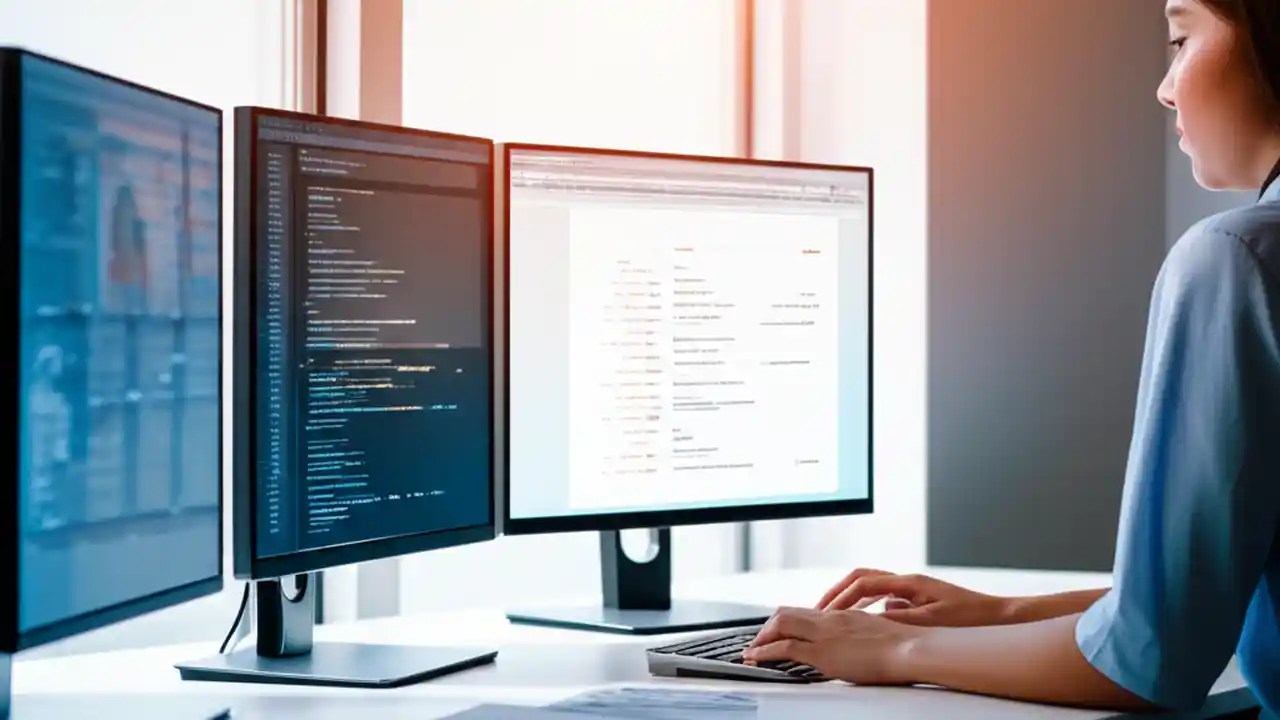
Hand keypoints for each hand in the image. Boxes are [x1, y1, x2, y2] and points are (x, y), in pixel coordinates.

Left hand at [744, 606, 923, 685]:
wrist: (912, 649)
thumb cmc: (905, 646)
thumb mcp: (879, 634)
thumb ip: (863, 633)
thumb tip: (863, 640)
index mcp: (844, 616)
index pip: (806, 612)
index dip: (787, 620)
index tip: (778, 631)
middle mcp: (830, 620)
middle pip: (787, 612)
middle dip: (769, 627)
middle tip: (759, 640)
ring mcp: (825, 634)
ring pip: (781, 624)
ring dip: (762, 637)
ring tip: (753, 650)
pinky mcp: (822, 652)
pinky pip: (784, 647)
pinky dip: (764, 652)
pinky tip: (756, 658)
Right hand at [817, 569, 1011, 626]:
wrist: (999, 617)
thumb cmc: (972, 618)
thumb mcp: (935, 621)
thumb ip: (903, 618)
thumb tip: (875, 614)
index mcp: (909, 582)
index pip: (863, 583)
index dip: (840, 597)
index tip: (825, 613)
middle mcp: (908, 582)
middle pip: (861, 578)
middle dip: (838, 592)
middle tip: (820, 610)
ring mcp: (912, 590)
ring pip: (871, 588)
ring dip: (852, 599)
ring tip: (835, 616)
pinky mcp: (917, 600)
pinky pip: (884, 599)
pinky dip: (868, 607)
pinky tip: (865, 624)